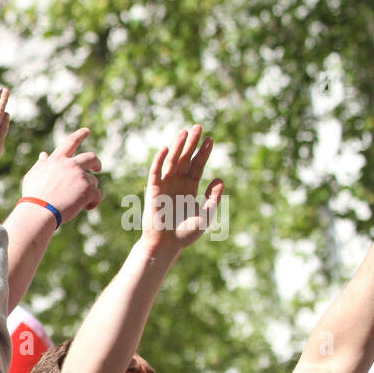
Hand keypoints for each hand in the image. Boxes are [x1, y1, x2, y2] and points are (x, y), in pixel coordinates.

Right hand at [20, 128, 104, 224]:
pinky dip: (95, 201)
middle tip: (97, 168)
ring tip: (79, 202)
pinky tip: (89, 207)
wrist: (38, 211)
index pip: (70, 142)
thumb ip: (41, 164)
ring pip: (92, 180)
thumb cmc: (33, 196)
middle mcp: (70, 165)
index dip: (79, 135)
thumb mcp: (33, 176)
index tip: (87, 131)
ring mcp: (80, 176)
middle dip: (96, 162)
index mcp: (57, 160)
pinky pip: (98, 194)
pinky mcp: (88, 190)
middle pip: (91, 157)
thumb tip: (43, 154)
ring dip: (88, 190)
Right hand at [141, 124, 222, 256]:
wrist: (166, 245)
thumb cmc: (186, 234)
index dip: (203, 152)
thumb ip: (213, 198)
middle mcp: (177, 183)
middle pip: (185, 158)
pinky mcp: (153, 191)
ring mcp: (165, 186)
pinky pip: (156, 172)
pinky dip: (159, 160)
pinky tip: (167, 149)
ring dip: (178, 147)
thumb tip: (220, 179)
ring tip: (185, 132)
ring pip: (171, 161)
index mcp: (190, 188)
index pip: (197, 165)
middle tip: (198, 127)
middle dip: (192, 143)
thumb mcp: (206, 215)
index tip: (211, 138)